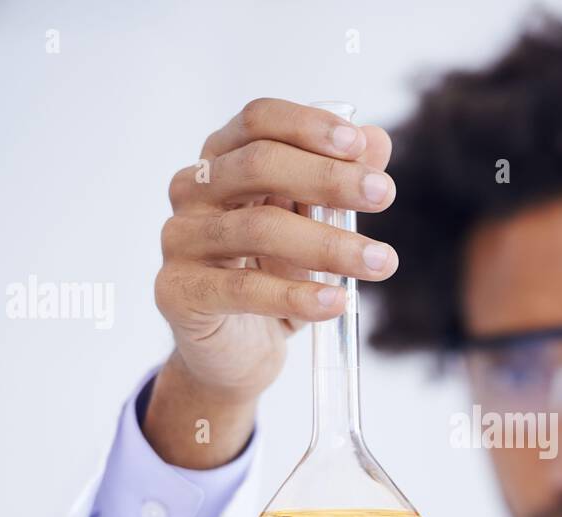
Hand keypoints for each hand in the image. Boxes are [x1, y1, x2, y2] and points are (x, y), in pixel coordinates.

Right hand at [146, 99, 396, 466]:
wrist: (234, 352)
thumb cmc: (273, 277)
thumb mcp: (314, 229)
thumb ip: (339, 185)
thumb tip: (377, 141)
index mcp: (224, 160)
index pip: (258, 120)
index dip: (307, 125)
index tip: (358, 145)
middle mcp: (193, 190)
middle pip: (258, 165)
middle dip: (329, 178)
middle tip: (384, 194)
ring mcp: (180, 239)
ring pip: (258, 227)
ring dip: (330, 244)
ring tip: (381, 262)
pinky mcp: (177, 290)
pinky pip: (243, 288)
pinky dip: (296, 296)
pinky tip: (337, 301)